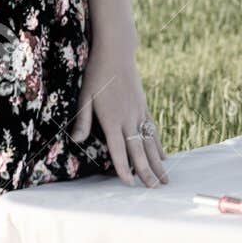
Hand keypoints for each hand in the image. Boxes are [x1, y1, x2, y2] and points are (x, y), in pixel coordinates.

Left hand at [70, 46, 168, 187]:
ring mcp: (139, 113)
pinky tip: (163, 156)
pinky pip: (153, 130)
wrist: (116, 53)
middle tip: (154, 189)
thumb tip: (76, 140)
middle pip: (139, 150)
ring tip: (165, 180)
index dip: (123, 167)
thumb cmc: (96, 74)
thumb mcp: (84, 96)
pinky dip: (158, 145)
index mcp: (112, 119)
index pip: (118, 149)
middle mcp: (128, 118)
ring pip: (150, 143)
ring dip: (158, 163)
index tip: (129, 184)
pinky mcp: (143, 107)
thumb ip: (83, 120)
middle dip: (146, 172)